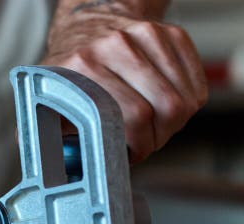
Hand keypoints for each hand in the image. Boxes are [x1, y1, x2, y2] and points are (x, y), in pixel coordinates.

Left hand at [43, 7, 207, 162]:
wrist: (87, 28)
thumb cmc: (71, 74)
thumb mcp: (49, 103)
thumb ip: (48, 139)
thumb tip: (60, 175)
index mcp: (83, 66)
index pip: (132, 115)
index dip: (137, 145)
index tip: (131, 154)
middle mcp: (115, 46)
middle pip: (166, 108)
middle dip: (158, 138)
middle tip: (144, 144)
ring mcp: (146, 36)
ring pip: (185, 100)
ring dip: (173, 125)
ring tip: (152, 127)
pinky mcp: (170, 34)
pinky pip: (196, 84)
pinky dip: (188, 105)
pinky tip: (164, 107)